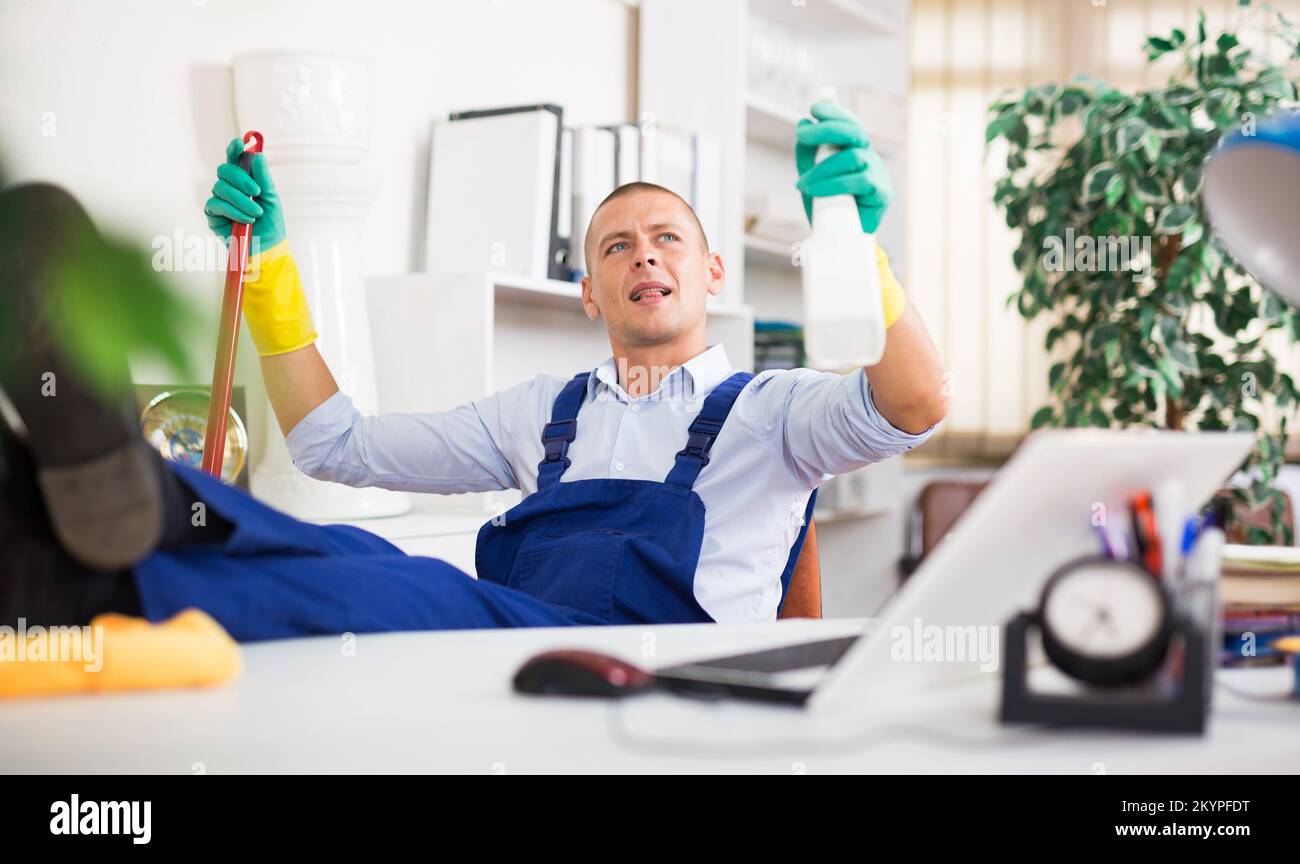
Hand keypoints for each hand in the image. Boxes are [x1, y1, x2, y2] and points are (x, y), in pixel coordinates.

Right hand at [200, 139, 314, 355]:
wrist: (267, 250)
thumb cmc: (271, 225)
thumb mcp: (272, 199)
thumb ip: (264, 177)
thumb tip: (256, 155)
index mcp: (244, 181)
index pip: (234, 159)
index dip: (234, 149)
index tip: (240, 142)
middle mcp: (229, 188)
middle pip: (224, 170)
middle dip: (240, 178)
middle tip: (257, 191)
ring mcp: (219, 201)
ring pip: (220, 187)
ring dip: (240, 200)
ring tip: (255, 214)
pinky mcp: (212, 216)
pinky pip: (215, 205)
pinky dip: (232, 210)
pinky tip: (245, 219)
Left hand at [795, 101, 891, 233]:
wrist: (841, 238)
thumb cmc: (829, 205)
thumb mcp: (812, 175)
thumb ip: (808, 153)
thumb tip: (803, 124)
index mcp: (854, 149)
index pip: (849, 123)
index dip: (834, 112)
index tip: (814, 110)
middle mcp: (868, 156)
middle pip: (853, 132)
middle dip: (826, 129)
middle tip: (802, 135)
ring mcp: (877, 173)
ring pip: (852, 157)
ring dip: (822, 168)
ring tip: (802, 184)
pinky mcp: (881, 193)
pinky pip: (859, 181)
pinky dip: (832, 185)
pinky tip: (815, 191)